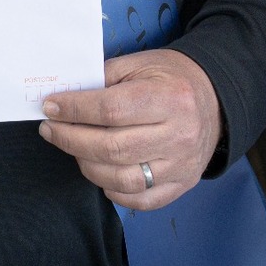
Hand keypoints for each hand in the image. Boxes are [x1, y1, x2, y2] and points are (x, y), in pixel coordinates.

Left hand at [37, 49, 222, 208]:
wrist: (215, 100)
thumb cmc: (171, 79)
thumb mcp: (140, 64)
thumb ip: (104, 78)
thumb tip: (64, 98)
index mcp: (171, 98)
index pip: (111, 110)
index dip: (74, 110)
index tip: (50, 107)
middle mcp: (179, 136)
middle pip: (112, 148)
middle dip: (71, 139)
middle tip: (51, 129)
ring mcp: (182, 166)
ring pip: (122, 179)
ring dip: (86, 165)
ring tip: (74, 148)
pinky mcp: (182, 185)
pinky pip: (139, 200)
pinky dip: (112, 190)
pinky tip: (100, 171)